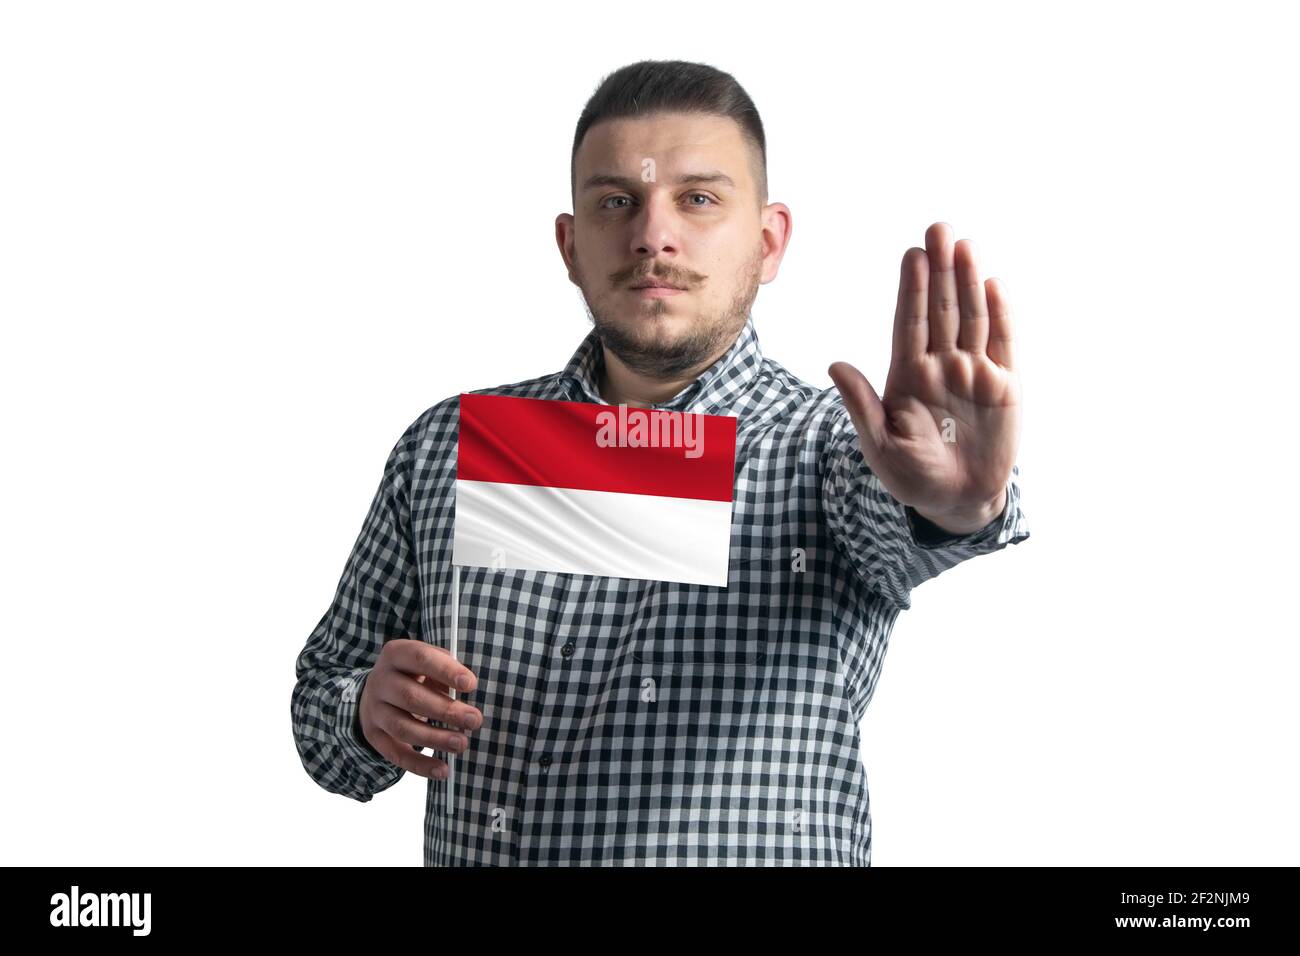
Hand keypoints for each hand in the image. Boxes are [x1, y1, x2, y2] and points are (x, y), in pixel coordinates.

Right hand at [358, 638, 481, 779]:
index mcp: (396, 654)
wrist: (377, 691)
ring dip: (435, 739)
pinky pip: (396, 754)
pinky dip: (420, 764)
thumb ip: (447, 670)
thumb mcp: (428, 663)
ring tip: (462, 744)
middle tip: (474, 720)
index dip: (446, 671)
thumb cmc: (415, 674)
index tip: (471, 685)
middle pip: (411, 697)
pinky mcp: (375, 735)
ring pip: (403, 728)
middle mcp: (380, 681)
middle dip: (446, 710)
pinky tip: (442, 770)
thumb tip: (470, 689)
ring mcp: (374, 710)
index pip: (420, 658)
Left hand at [827, 222, 1020, 533]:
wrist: (955, 502)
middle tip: (939, 229)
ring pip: (972, 318)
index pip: (910, 323)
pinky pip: (1003, 344)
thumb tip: (834, 365)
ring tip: (966, 246)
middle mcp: (941, 365)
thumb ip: (862, 405)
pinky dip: (1002, 316)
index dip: (912, 289)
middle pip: (942, 309)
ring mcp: (973, 372)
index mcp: (907, 374)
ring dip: (969, 282)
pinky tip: (995, 284)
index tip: (912, 254)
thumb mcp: (880, 446)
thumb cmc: (912, 476)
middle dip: (940, 270)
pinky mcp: (1003, 386)